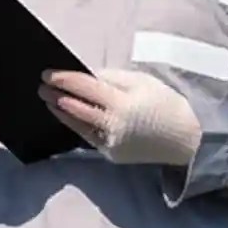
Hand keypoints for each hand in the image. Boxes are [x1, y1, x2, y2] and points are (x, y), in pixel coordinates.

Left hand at [39, 68, 201, 165]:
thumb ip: (111, 78)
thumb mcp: (141, 81)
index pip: (85, 88)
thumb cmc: (164, 104)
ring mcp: (111, 143)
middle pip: (77, 108)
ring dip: (61, 112)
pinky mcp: (112, 154)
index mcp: (122, 103)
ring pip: (78, 125)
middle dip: (56, 96)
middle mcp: (113, 125)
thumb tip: (86, 76)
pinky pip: (89, 137)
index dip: (64, 79)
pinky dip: (77, 125)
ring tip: (48, 100)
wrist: (185, 138)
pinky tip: (67, 116)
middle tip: (41, 86)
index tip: (48, 73)